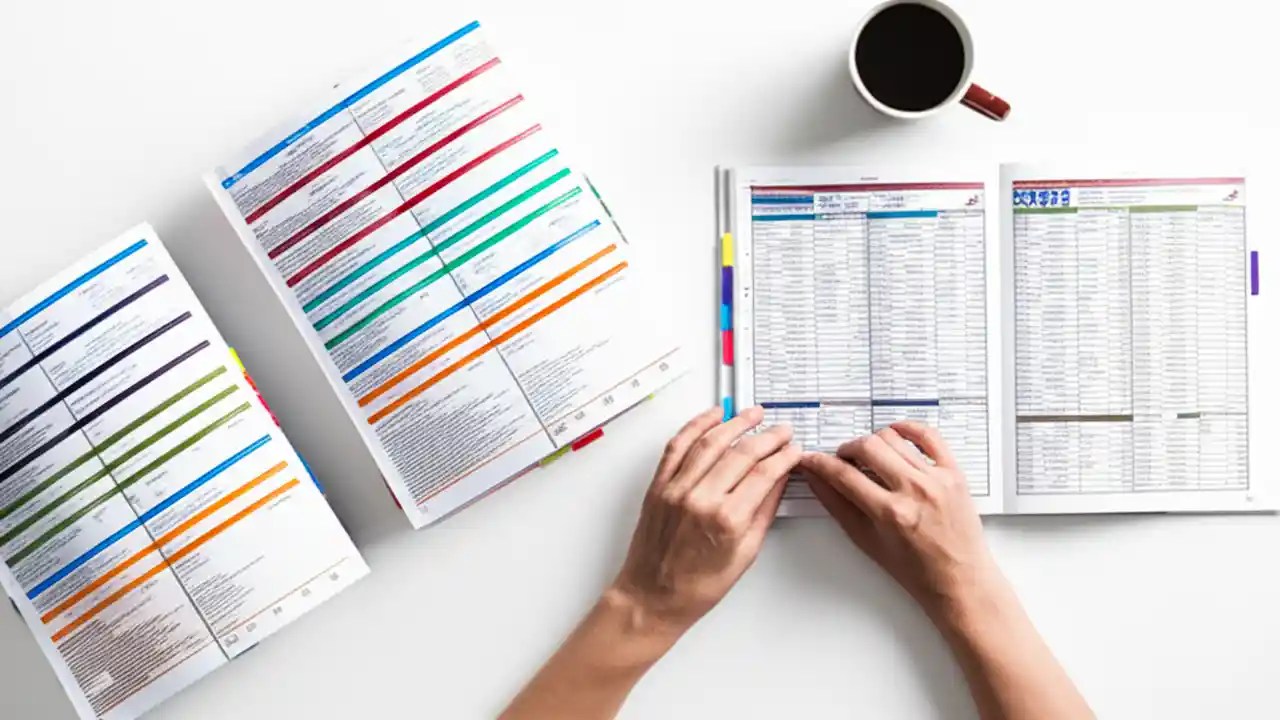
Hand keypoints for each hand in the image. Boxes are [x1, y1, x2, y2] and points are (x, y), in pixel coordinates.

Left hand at [608, 405, 799, 636]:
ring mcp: (676, 489)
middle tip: (780, 430)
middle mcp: (701, 499)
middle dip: (767, 437)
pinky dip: (696, 426)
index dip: (783, 456)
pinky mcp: (658, 485)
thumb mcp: (746, 554)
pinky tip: (712, 416)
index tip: (793, 449)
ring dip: (734, 423)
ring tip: (752, 414)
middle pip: (742, 453)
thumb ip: (763, 511)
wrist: (652, 596)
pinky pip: (677, 446)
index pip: (765, 473)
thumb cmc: (697, 586)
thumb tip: (778, 480)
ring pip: (710, 442)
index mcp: (728, 520)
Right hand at [797, 422, 997, 621]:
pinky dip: (908, 428)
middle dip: (845, 449)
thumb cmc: (917, 570)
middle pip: (867, 447)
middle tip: (841, 459)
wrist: (959, 579)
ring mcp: (937, 479)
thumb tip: (818, 480)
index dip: (820, 463)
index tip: (812, 459)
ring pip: (892, 437)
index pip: (844, 475)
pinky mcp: (954, 472)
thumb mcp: (868, 541)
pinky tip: (896, 433)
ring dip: (872, 441)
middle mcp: (915, 491)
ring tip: (869, 455)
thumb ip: (838, 506)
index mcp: (891, 514)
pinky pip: (929, 435)